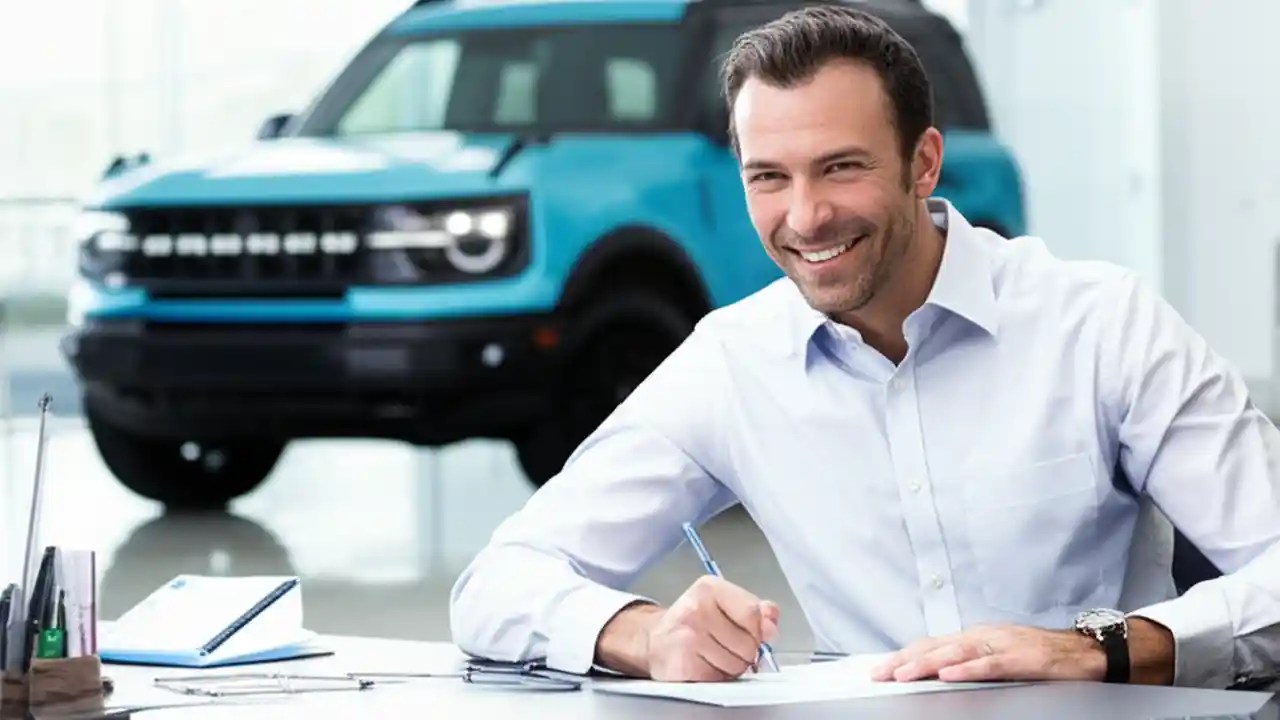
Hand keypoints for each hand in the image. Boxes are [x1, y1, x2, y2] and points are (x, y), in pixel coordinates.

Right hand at [594, 576, 779, 680]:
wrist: (653, 640)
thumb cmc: (692, 621)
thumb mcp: (723, 604)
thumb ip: (754, 610)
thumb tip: (771, 622)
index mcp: (709, 588)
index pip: (753, 613)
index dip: (757, 629)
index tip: (749, 631)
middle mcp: (696, 609)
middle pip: (748, 643)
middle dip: (745, 651)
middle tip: (727, 645)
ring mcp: (688, 637)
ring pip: (737, 664)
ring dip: (732, 666)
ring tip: (714, 655)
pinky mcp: (683, 664)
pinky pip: (720, 678)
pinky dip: (717, 676)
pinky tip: (704, 664)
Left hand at [869, 624, 1105, 683]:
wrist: (1084, 653)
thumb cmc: (1040, 657)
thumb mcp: (997, 657)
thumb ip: (970, 662)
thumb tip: (937, 673)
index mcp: (975, 637)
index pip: (931, 644)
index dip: (904, 656)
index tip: (880, 669)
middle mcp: (984, 636)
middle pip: (937, 645)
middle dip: (905, 660)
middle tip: (880, 674)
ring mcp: (1002, 644)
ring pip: (958, 651)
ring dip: (928, 663)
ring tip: (905, 674)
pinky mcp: (1023, 658)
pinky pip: (991, 663)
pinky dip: (969, 668)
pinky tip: (950, 674)